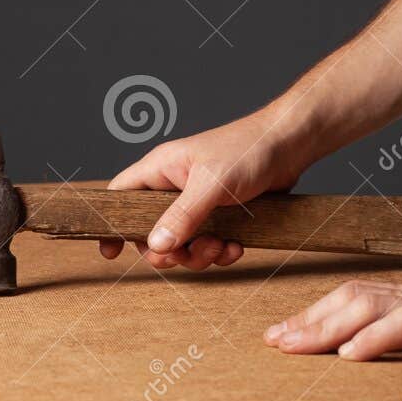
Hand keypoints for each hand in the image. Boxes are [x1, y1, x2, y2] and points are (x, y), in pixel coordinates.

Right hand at [100, 112, 304, 269]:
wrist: (291, 145)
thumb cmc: (249, 149)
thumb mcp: (212, 184)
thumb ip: (182, 215)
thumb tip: (156, 245)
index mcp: (161, 169)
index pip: (121, 196)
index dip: (112, 224)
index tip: (110, 252)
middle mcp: (174, 187)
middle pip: (151, 232)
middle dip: (171, 251)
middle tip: (188, 254)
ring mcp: (196, 203)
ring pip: (182, 244)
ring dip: (200, 255)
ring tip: (221, 247)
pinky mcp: (220, 216)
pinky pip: (208, 245)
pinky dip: (220, 252)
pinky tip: (236, 246)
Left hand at [263, 254, 401, 360]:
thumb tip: (375, 347)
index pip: (352, 299)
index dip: (314, 314)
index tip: (280, 334)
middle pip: (348, 300)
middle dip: (306, 322)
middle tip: (271, 342)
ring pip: (367, 308)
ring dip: (325, 327)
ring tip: (294, 347)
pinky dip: (376, 337)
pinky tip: (351, 353)